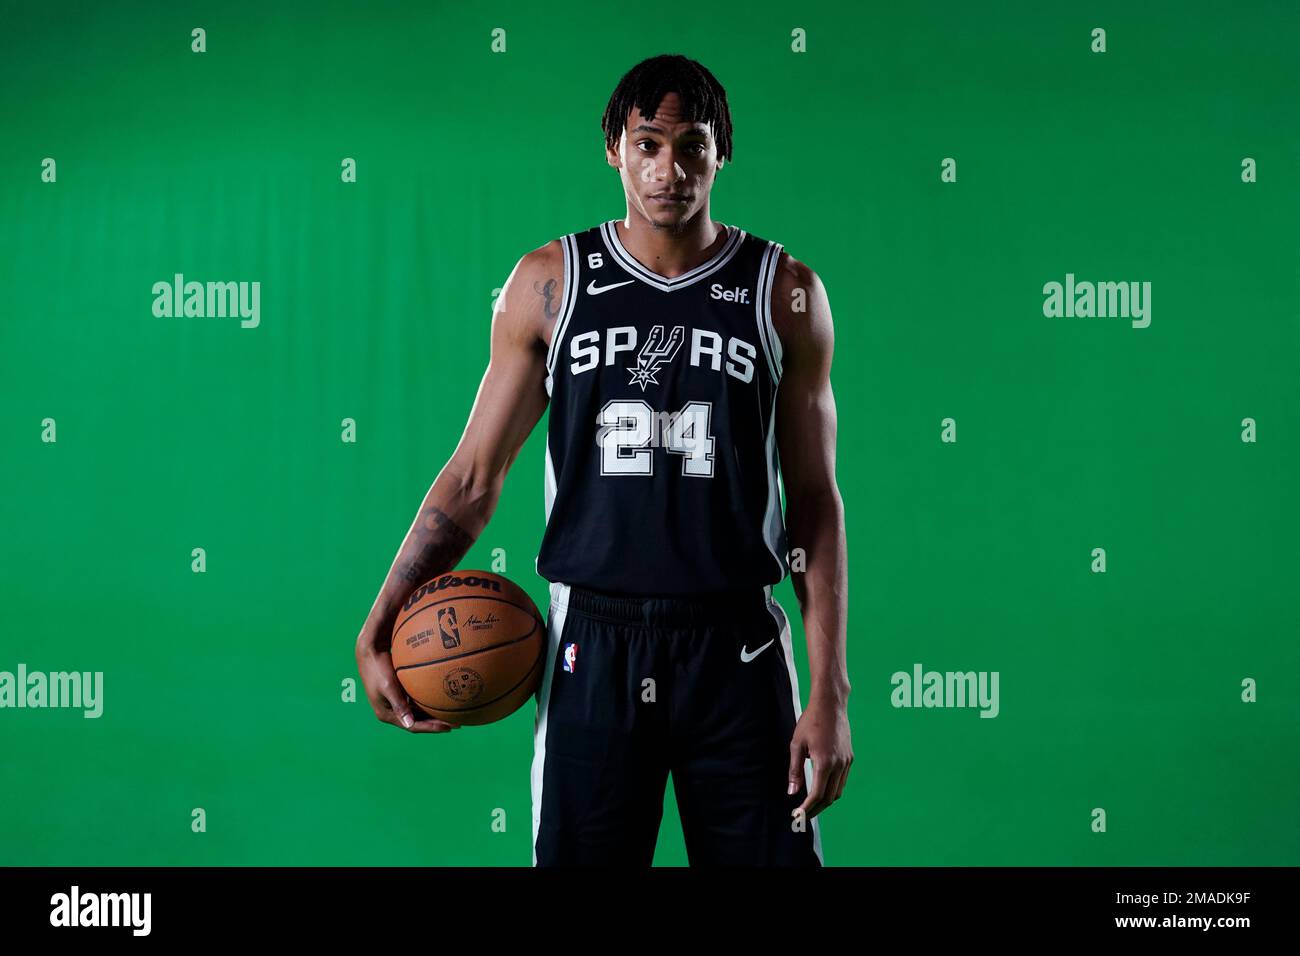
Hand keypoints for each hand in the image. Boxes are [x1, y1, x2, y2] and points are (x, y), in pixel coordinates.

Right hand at [356, 624, 458, 732]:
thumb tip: (409, 724)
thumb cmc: (377, 668)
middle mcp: (391, 711)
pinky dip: (428, 701)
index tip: (449, 727)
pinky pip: (416, 701)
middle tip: (456, 723)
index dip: (432, 728)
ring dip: (433, 714)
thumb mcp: (388, 687)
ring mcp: (394, 702)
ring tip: (451, 713)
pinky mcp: (398, 692)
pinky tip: (440, 697)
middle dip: (436, 723)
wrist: (368, 652)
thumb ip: (399, 705)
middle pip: (417, 721)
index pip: (413, 727)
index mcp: (386, 714)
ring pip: (417, 712)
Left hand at [788, 696, 851, 818]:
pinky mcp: (849, 757)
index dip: (807, 808)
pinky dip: (832, 789)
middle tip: (803, 815)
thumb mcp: (797, 745)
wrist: (831, 705)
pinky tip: (822, 788)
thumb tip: (792, 792)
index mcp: (824, 762)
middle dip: (816, 809)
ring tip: (811, 805)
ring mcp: (846, 762)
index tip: (797, 815)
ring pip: (838, 791)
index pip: (817, 794)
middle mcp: (839, 765)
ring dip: (825, 801)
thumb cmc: (811, 722)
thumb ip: (794, 770)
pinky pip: (842, 780)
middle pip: (829, 797)